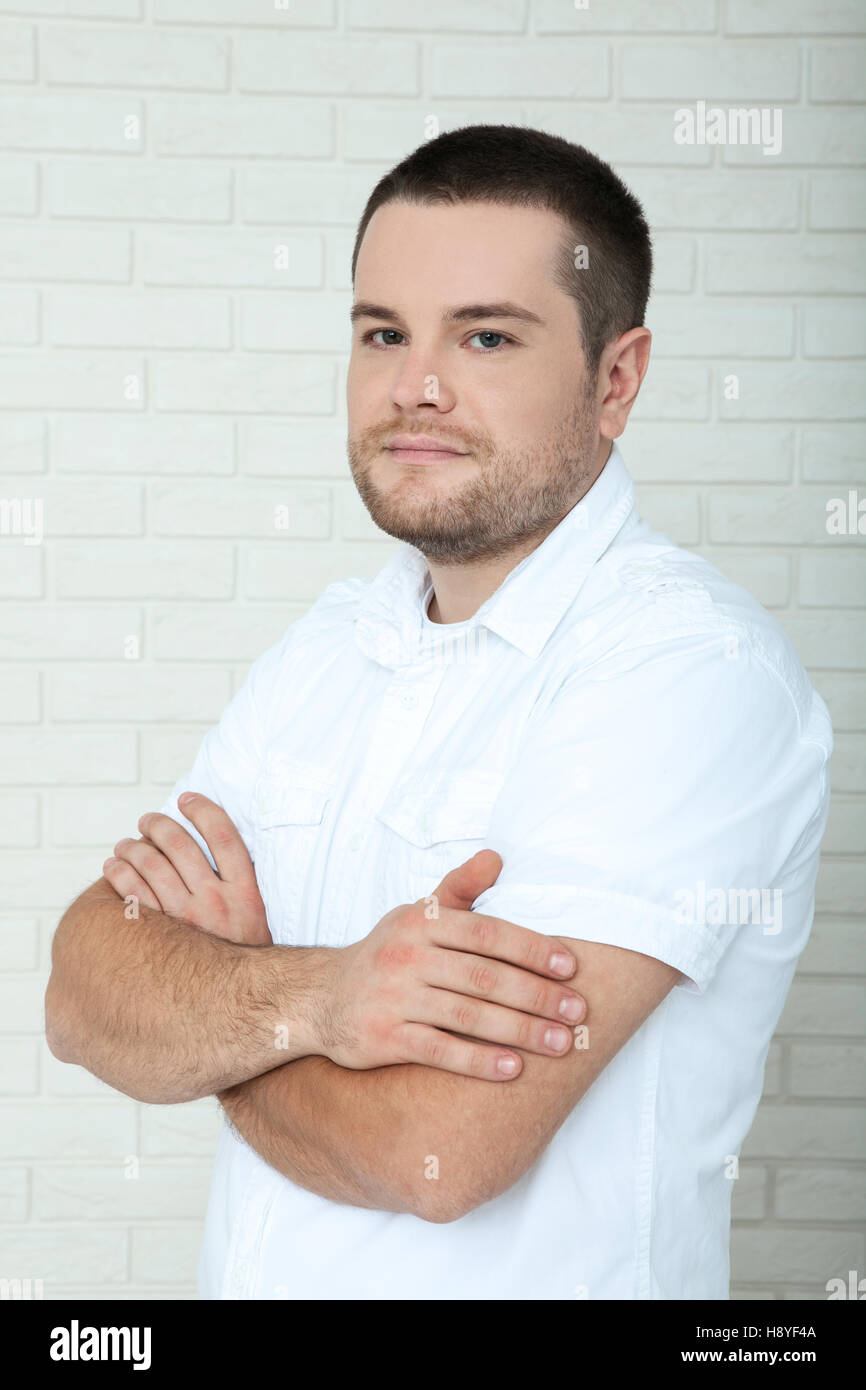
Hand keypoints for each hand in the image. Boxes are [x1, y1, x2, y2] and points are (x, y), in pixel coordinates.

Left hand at [102, 793, 270, 946]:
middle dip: (159, 824)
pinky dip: (119, 874)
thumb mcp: (259, 921)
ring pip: (152, 865)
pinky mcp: (161, 940)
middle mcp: (218, 903)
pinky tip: (113, 867)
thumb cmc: (245, 962)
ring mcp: (187, 921)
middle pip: (181, 844)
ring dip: (133, 846)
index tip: (187, 799)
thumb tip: (219, 852)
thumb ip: (242, 888)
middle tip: (147, 821)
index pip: (224, 835)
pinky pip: (133, 894)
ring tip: (125, 844)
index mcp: (247, 893)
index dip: (203, 810)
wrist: (241, 1010)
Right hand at [312, 849, 585, 1080]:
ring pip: (468, 1015)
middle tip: (577, 1013)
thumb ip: (461, 889)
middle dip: (537, 996)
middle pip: (484, 977)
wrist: (321, 998)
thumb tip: (497, 857)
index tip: (571, 968)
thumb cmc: (388, 954)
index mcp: (422, 922)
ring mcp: (394, 998)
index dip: (532, 949)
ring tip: (559, 1043)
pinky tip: (513, 1069)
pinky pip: (439, 1051)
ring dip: (520, 1031)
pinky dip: (478, 1061)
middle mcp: (407, 956)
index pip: (487, 933)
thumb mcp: (418, 915)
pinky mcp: (383, 1037)